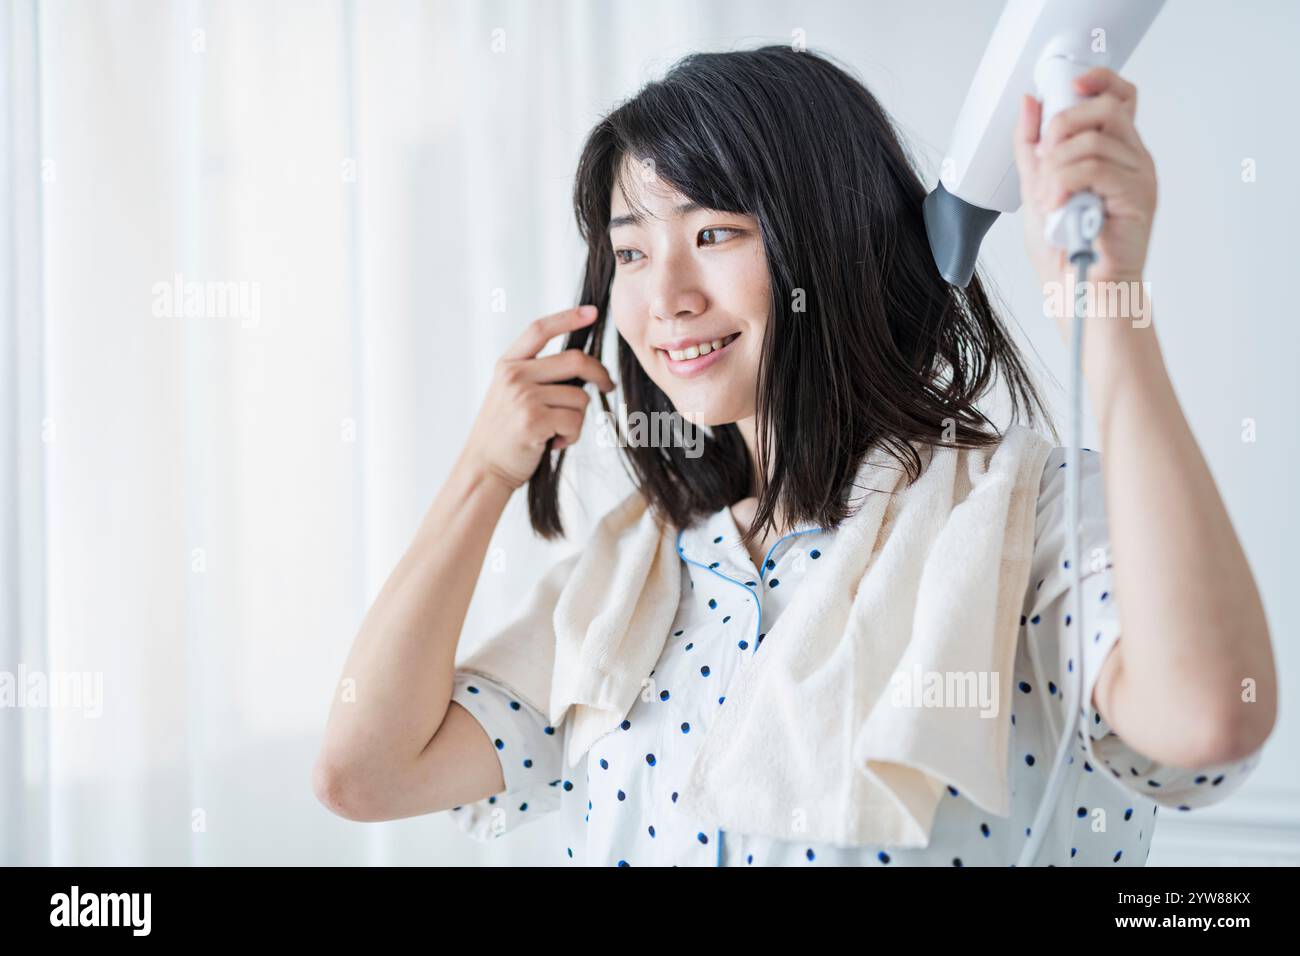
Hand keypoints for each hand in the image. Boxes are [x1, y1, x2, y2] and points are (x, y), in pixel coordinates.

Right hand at [461, 305, 615, 491]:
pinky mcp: (533, 419)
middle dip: (600, 374)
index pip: (540, 329)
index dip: (568, 318)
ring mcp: (523, 396)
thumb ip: (537, 376)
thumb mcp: (510, 394)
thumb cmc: (505, 434)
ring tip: (557, 432)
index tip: (592, 312)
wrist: (484, 468)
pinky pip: (575, 420)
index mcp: (507, 364)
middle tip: (607, 387)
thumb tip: (584, 367)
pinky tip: (553, 444)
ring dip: (578, 419)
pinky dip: (572, 436)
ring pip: (580, 397)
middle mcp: (513, 375)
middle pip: (575, 360)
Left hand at [1013, 67, 1156, 289]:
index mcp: (1115, 153)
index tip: (1069, 85)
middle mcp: (1134, 159)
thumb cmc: (1064, 251)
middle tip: (1044, 160)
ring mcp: (1139, 177)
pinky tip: (1058, 207)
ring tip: (1049, 199)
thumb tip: (1030, 101)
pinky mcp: (1138, 196)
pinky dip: (1064, 184)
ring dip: (1056, 168)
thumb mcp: (1036, 188)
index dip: (1098, 81)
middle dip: (1062, 126)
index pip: (1120, 97)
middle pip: (1105, 108)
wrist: (1079, 293)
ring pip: (1093, 140)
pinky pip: (1094, 168)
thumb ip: (1032, 146)